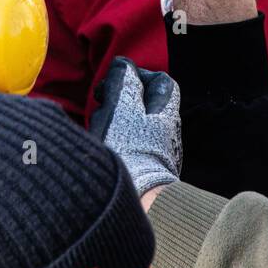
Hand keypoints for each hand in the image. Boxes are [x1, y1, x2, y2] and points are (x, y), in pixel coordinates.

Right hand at [90, 57, 181, 195]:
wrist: (139, 202)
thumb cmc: (130, 152)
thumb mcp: (122, 107)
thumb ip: (124, 81)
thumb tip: (124, 65)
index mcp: (165, 113)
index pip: (161, 82)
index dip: (139, 75)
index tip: (117, 80)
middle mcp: (167, 132)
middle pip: (147, 104)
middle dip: (122, 100)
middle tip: (103, 103)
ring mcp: (160, 154)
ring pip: (137, 127)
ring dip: (117, 123)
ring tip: (100, 128)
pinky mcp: (149, 173)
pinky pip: (133, 148)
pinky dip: (118, 144)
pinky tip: (104, 150)